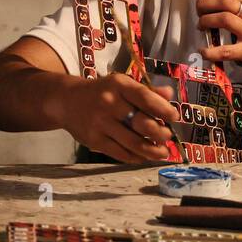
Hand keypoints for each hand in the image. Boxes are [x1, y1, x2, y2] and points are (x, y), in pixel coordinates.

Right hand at [59, 71, 179, 162]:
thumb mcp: (121, 84)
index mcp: (118, 85)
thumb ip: (146, 91)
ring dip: (152, 150)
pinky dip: (135, 157)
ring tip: (162, 153)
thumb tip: (169, 95)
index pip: (144, 97)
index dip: (163, 109)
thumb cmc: (101, 93)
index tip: (174, 117)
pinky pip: (119, 153)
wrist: (66, 101)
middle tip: (167, 137)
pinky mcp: (94, 140)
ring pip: (132, 143)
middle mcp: (108, 103)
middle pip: (140, 123)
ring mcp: (100, 123)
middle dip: (160, 133)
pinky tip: (143, 157)